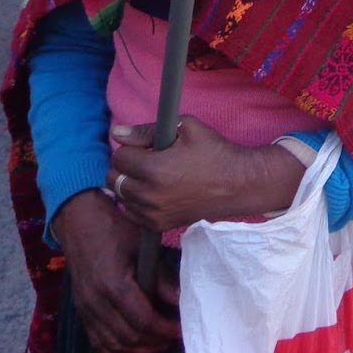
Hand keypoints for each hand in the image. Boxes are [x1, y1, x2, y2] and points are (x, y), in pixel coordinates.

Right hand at [51, 190, 179, 352]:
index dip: (163, 329)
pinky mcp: (82, 311)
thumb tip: (181, 299)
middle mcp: (96, 302)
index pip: (142, 320)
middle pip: (127, 337)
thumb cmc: (115, 230)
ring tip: (158, 346)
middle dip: (153, 342)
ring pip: (111, 344)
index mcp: (113, 285)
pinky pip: (96, 341)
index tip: (180, 329)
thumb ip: (161, 277)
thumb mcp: (143, 247)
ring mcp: (86, 309)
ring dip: (136, 351)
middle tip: (173, 338)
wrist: (80, 223)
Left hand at [106, 117, 304, 232]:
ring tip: (154, 176)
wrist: (237, 183)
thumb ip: (147, 130)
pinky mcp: (158, 225)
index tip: (149, 147)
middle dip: (127, 166)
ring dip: (131, 184)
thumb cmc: (214, 151)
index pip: (119, 157)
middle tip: (149, 160)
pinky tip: (156, 192)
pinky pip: (131, 213)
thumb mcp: (186, 127)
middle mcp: (149, 195)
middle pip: (114, 178)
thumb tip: (117, 132)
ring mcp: (153, 213)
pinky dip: (137, 202)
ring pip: (121, 196)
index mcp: (154, 169)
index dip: (133, 147)